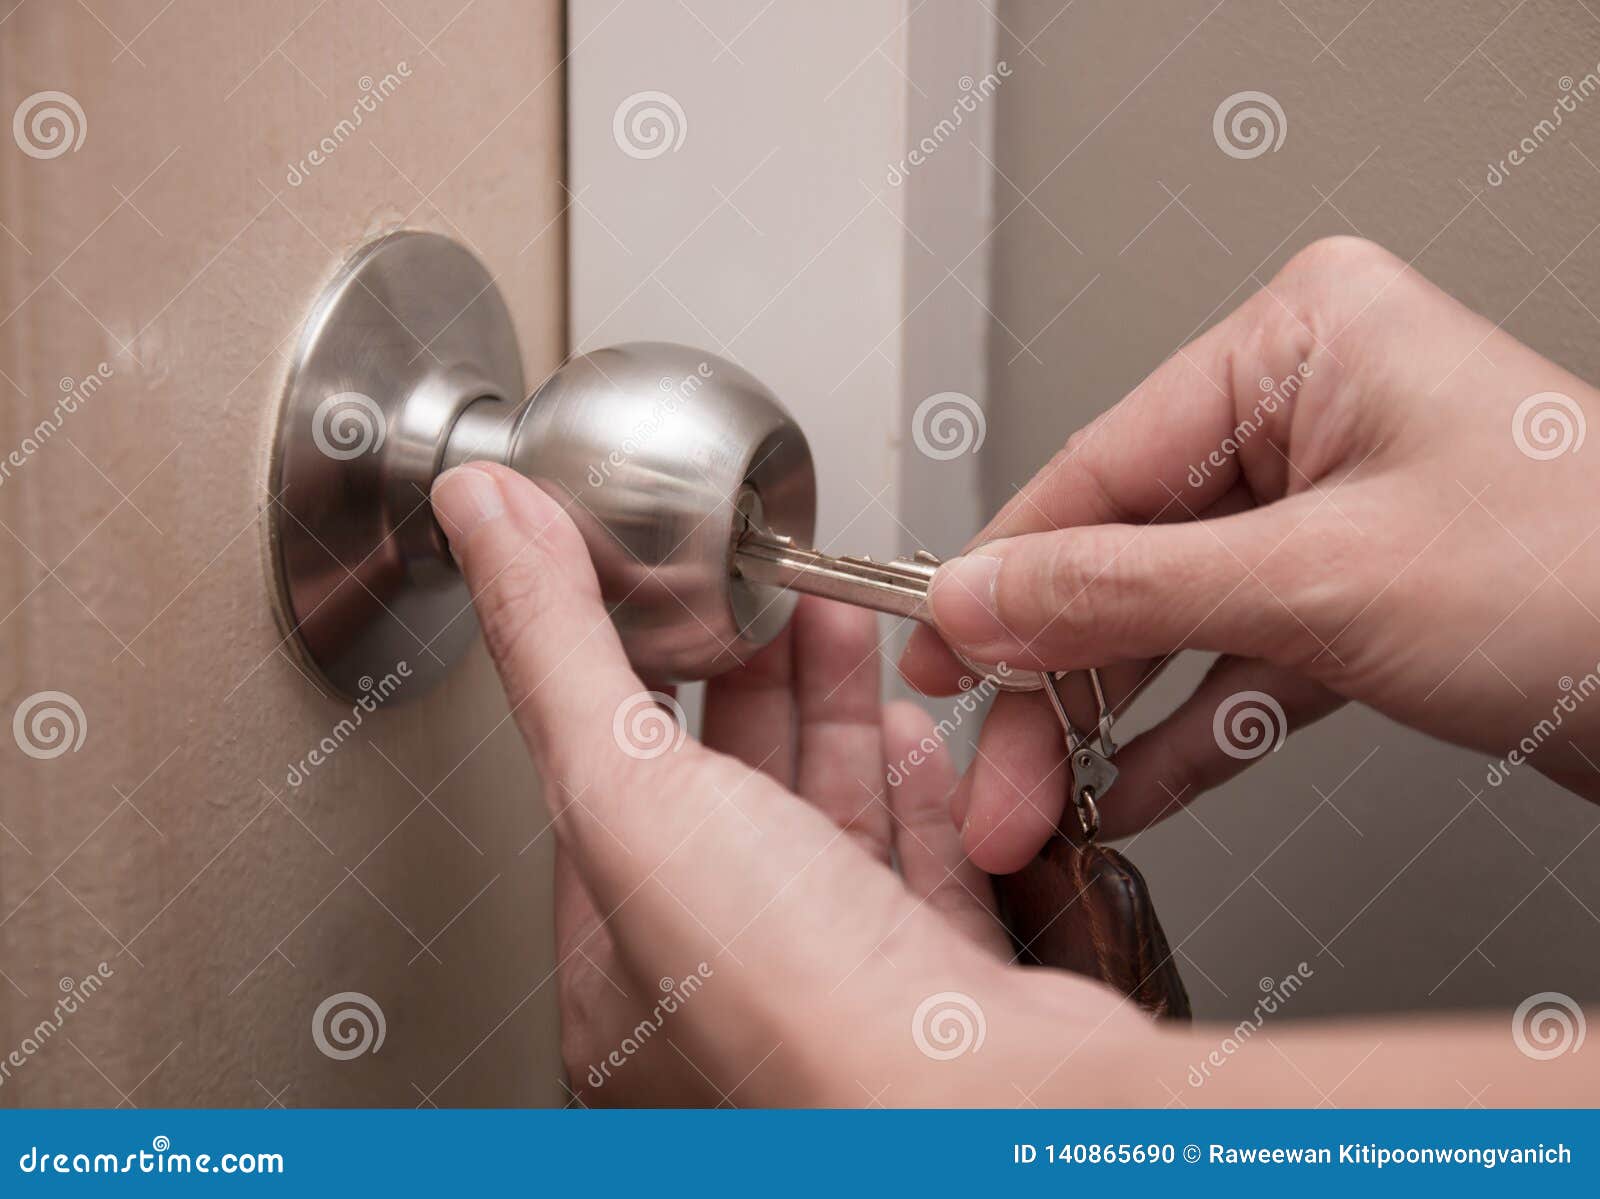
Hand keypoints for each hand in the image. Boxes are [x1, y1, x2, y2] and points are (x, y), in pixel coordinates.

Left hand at [430, 462, 1146, 1106]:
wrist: (988, 1108)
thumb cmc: (790, 1002)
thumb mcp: (627, 788)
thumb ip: (556, 646)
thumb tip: (480, 518)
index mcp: (622, 971)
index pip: (605, 795)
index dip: (628, 680)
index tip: (651, 595)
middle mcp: (729, 994)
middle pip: (728, 797)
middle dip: (746, 676)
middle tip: (761, 583)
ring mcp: (842, 990)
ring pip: (828, 825)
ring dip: (832, 714)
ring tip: (836, 619)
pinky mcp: (943, 987)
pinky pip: (921, 874)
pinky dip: (915, 792)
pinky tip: (915, 733)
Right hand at [902, 236, 1599, 873]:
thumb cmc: (1589, 582)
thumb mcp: (1316, 585)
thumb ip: (1120, 594)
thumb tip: (979, 600)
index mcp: (1300, 341)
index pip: (1101, 465)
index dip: (1004, 573)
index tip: (935, 649)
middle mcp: (1311, 410)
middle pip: (1127, 552)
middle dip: (1055, 678)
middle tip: (994, 768)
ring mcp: (1332, 503)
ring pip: (1174, 617)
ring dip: (1107, 719)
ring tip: (1042, 799)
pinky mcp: (1355, 589)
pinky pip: (1237, 658)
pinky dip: (1185, 729)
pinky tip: (1125, 788)